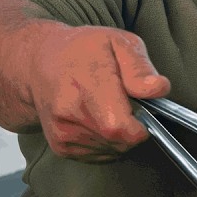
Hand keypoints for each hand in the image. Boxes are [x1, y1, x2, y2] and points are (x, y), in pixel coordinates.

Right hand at [0, 0, 169, 161]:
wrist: (39, 64)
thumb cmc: (82, 51)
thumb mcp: (117, 42)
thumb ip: (140, 67)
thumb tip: (157, 89)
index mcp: (86, 85)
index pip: (119, 126)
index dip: (140, 126)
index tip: (143, 111)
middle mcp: (69, 114)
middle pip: (120, 141)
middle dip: (135, 127)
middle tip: (127, 103)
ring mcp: (63, 134)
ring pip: (114, 149)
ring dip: (122, 134)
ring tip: (109, 107)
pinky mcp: (62, 148)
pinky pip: (102, 154)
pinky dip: (109, 141)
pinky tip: (99, 118)